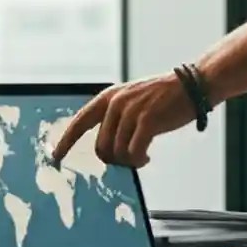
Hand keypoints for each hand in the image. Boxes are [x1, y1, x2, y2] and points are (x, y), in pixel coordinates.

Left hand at [52, 72, 199, 167]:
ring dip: (129, 160)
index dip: (65, 141)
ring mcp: (131, 111)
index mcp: (108, 97)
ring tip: (141, 156)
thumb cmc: (163, 98)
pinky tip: (146, 157)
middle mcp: (116, 103)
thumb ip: (116, 117)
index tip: (55, 157)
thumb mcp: (132, 100)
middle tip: (128, 160)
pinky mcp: (147, 120)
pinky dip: (139, 159)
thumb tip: (105, 148)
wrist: (191, 86)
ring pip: (117, 152)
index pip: (79, 122)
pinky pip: (134, 153)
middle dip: (113, 160)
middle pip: (101, 147)